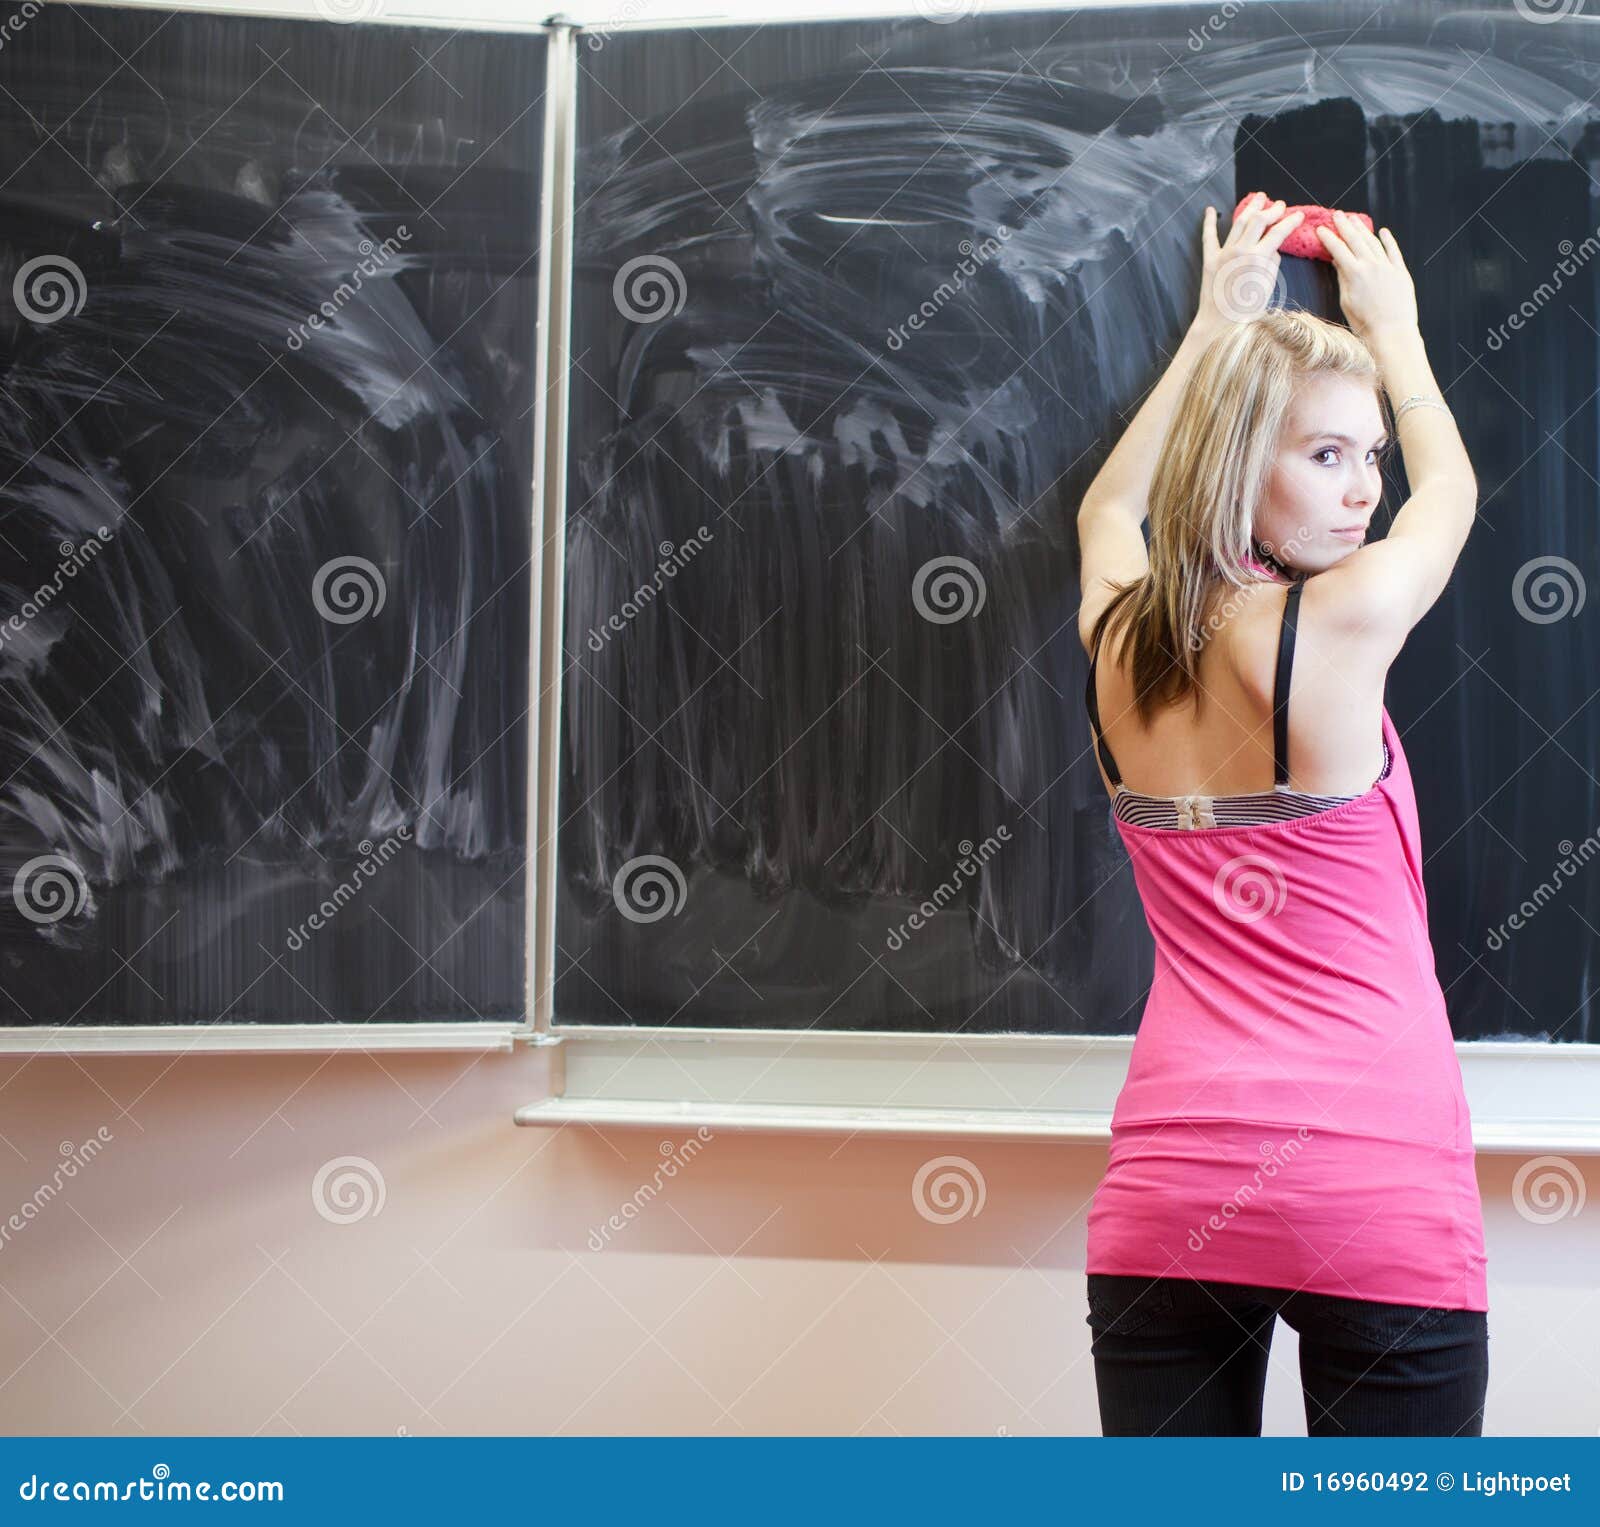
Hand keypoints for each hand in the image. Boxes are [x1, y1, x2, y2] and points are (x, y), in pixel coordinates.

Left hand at [1193, 192, 1304, 328]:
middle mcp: (1240, 251)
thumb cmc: (1247, 311)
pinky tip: (1210, 210)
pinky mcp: (1209, 260)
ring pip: (1238, 223)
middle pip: (1258, 220)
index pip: (1278, 232)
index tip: (1298, 215)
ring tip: (1258, 199)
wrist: (1219, 325)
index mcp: (1258, 258)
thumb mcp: (1268, 286)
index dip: (1290, 221)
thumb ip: (1271, 262)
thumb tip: (1272, 248)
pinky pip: (1208, 237)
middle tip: (1279, 204)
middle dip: (1272, 209)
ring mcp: (1223, 254)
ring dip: (1250, 208)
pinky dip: (1209, 222)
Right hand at [1315, 211, 1417, 341]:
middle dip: (1344, 226)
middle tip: (1337, 215)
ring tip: (1354, 220)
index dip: (1328, 238)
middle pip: (1355, 239)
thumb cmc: (1365, 323)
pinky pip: (1394, 250)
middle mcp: (1371, 265)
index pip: (1338, 249)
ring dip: (1362, 229)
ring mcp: (1387, 266)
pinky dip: (1388, 239)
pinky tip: (1383, 231)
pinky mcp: (1400, 271)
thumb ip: (1343, 278)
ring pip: (1373, 242)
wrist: (1391, 332)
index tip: (1321, 229)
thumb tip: (1338, 262)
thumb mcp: (1346, 301)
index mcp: (1354, 273)